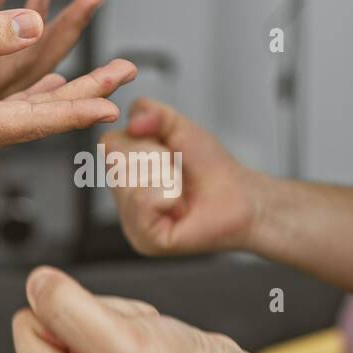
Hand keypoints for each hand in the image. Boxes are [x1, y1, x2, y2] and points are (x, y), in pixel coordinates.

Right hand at [0, 10, 134, 161]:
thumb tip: (35, 23)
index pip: (37, 118)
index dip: (79, 106)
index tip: (116, 101)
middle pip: (43, 110)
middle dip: (88, 87)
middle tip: (127, 70)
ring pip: (29, 101)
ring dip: (65, 78)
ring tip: (104, 68)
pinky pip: (7, 98)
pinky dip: (32, 79)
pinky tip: (56, 72)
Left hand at [12, 266, 252, 352]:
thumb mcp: (117, 341)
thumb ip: (67, 308)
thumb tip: (34, 280)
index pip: (27, 324)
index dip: (68, 315)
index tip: (108, 337)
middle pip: (54, 316)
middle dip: (98, 316)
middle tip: (132, 342)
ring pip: (83, 311)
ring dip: (120, 316)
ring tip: (147, 343)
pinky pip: (107, 318)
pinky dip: (133, 321)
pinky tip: (153, 343)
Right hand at [104, 98, 264, 255]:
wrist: (242, 197)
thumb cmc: (211, 168)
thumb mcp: (179, 127)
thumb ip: (151, 112)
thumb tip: (132, 122)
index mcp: (125, 173)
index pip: (109, 143)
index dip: (142, 140)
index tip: (167, 152)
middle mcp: (124, 199)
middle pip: (117, 162)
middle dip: (156, 158)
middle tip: (178, 174)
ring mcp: (132, 223)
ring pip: (129, 182)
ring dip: (166, 178)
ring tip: (181, 192)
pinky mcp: (146, 240)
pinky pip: (142, 202)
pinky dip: (168, 196)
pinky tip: (180, 208)